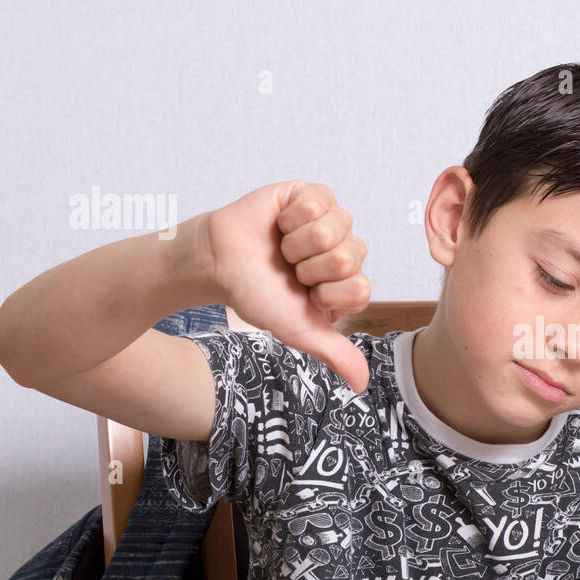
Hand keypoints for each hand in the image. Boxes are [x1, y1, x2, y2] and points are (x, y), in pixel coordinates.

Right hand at [203, 180, 370, 392]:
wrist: (218, 264)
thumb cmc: (257, 295)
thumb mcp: (298, 330)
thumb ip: (335, 353)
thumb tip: (362, 384)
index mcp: (348, 283)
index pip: (360, 288)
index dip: (325, 294)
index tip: (303, 294)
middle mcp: (346, 251)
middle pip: (346, 258)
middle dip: (307, 269)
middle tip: (288, 269)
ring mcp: (332, 220)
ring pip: (332, 230)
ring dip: (296, 244)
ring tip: (282, 248)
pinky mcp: (312, 195)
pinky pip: (316, 203)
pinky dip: (290, 218)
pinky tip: (280, 223)